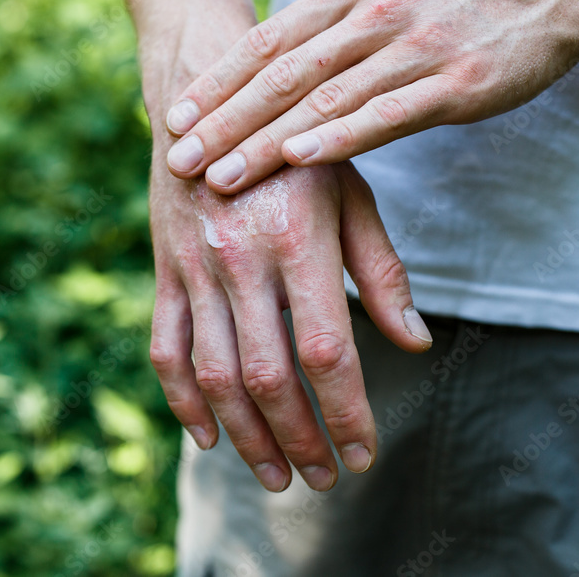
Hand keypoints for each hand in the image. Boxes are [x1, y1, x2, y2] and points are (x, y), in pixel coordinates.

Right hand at [141, 6, 433, 491]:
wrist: (205, 100)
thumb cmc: (292, 147)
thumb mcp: (349, 193)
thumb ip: (380, 270)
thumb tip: (414, 342)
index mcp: (296, 240)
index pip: (326, 351)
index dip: (347, 412)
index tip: (365, 454)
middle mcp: (240, 260)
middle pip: (268, 376)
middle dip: (299, 440)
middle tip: (324, 479)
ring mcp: (193, 268)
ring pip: (215, 374)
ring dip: (247, 436)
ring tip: (276, 476)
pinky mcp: (164, 271)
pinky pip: (166, 349)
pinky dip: (183, 401)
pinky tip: (209, 437)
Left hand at [163, 0, 578, 193]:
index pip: (268, 41)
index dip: (217, 81)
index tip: (174, 116)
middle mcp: (373, 16)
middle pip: (284, 76)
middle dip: (226, 122)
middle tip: (180, 160)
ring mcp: (414, 50)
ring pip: (327, 101)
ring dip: (269, 143)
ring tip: (223, 177)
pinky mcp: (454, 85)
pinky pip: (388, 116)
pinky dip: (342, 137)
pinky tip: (301, 160)